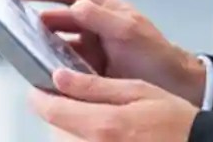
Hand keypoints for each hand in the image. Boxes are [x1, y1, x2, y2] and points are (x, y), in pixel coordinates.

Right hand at [8, 0, 207, 105]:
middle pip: (55, 18)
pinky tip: (40, 74)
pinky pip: (63, 67)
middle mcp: (94, 26)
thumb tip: (76, 6)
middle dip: (32, 20)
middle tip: (9, 23)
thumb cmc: (158, 55)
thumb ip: (103, 18)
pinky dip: (51, 69)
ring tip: (22, 50)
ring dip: (40, 47)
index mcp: (104, 9)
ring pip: (56, 44)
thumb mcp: (131, 32)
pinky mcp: (89, 72)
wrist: (177, 87)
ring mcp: (91, 49)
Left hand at [30, 69, 198, 141]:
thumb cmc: (174, 121)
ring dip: (70, 127)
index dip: (39, 96)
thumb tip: (60, 77)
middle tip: (70, 97)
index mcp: (102, 125)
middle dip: (57, 112)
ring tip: (93, 114)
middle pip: (55, 128)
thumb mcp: (137, 91)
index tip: (38, 87)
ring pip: (66, 140)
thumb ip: (94, 87)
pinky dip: (84, 137)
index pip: (51, 111)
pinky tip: (103, 130)